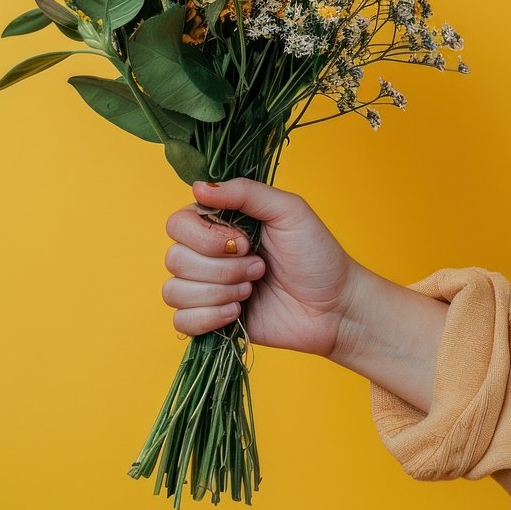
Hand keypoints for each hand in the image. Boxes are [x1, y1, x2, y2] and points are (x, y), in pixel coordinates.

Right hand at [163, 177, 358, 357]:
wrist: (336, 307)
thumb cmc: (317, 254)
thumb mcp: (288, 211)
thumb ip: (245, 192)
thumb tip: (199, 187)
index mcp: (220, 223)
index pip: (178, 223)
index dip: (206, 237)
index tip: (245, 242)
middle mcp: (207, 254)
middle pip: (175, 259)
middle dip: (222, 268)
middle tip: (259, 268)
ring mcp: (207, 289)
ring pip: (174, 291)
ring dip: (218, 292)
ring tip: (252, 290)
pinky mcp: (211, 321)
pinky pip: (181, 322)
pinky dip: (208, 318)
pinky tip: (238, 312)